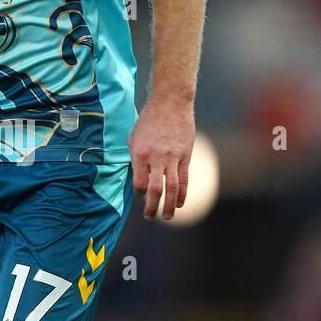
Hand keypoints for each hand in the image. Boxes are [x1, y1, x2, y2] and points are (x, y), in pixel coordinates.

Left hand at [129, 98, 194, 220]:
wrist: (170, 103)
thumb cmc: (148, 120)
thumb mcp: (134, 137)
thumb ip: (135, 158)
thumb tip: (137, 176)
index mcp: (140, 154)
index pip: (139, 183)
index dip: (140, 193)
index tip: (141, 194)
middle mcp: (157, 158)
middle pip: (155, 190)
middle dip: (152, 207)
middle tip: (150, 217)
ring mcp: (173, 158)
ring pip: (172, 188)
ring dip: (169, 205)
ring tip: (168, 216)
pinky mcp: (186, 156)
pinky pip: (184, 179)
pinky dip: (183, 194)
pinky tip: (180, 203)